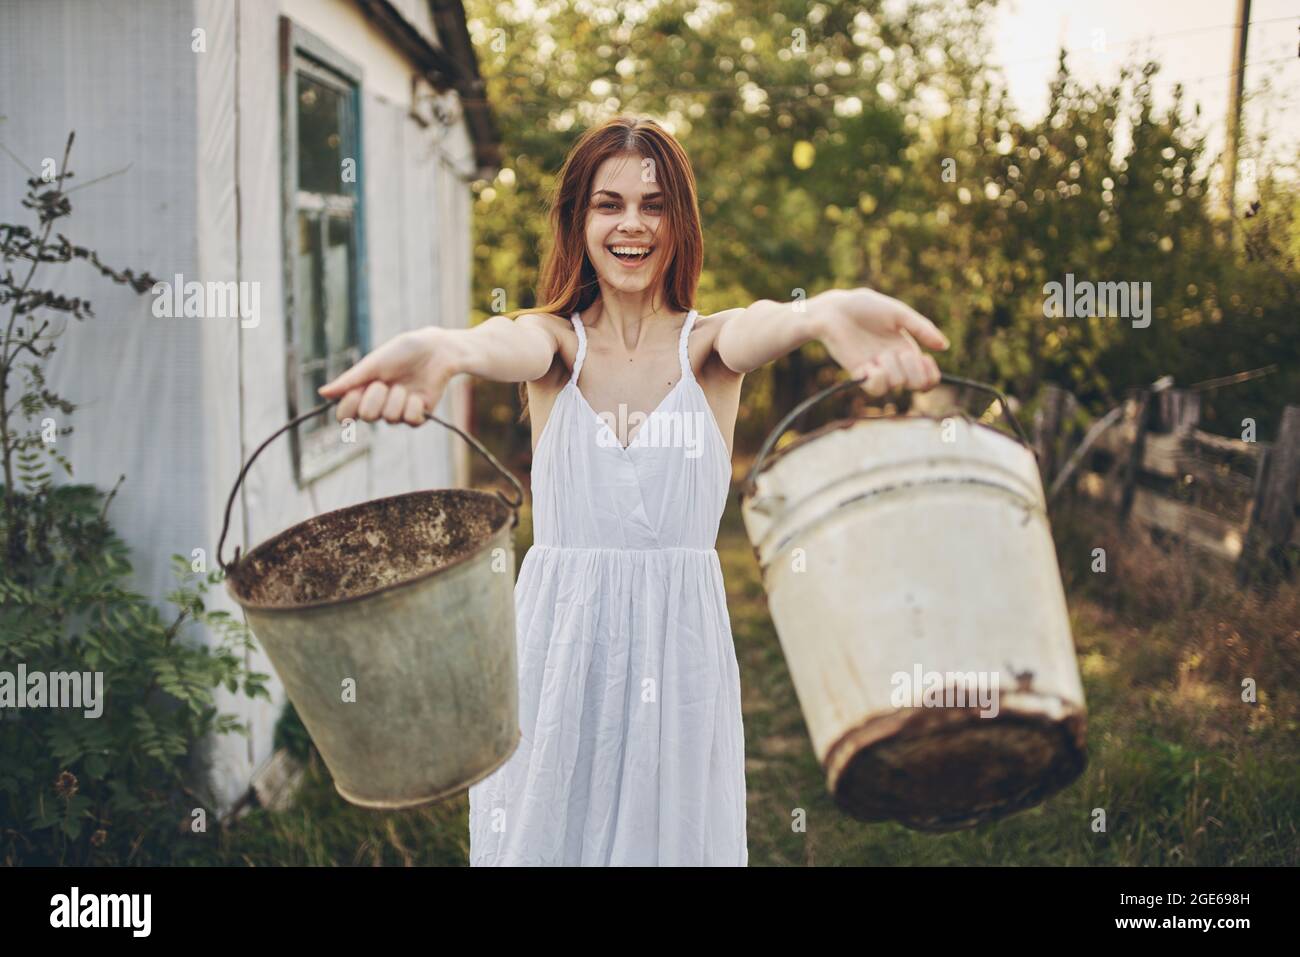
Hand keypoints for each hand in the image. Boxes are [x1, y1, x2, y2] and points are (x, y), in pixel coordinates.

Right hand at [317, 327, 454, 425]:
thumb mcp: (373, 364)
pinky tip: (418, 394)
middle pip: (366, 417)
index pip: (345, 415)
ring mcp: (398, 412)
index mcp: (364, 392)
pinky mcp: (419, 416)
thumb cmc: (402, 352)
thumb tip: (322, 393)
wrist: (436, 350)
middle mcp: (379, 405)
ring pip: (389, 418)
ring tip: (404, 384)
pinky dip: (414, 405)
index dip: (348, 408)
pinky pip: (410, 420)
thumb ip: (350, 380)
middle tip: (385, 382)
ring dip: (397, 397)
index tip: (356, 392)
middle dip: (375, 397)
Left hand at [817, 288, 947, 397]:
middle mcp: (894, 363)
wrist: (835, 310)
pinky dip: (877, 379)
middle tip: (900, 353)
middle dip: (913, 372)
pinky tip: (869, 366)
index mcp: (907, 349)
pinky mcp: (860, 374)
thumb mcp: (898, 313)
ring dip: (891, 370)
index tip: (926, 360)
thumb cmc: (866, 307)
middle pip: (916, 385)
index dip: (931, 376)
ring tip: (878, 355)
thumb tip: (944, 346)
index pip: (927, 377)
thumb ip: (921, 328)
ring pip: (896, 386)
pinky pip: (876, 389)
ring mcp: (877, 369)